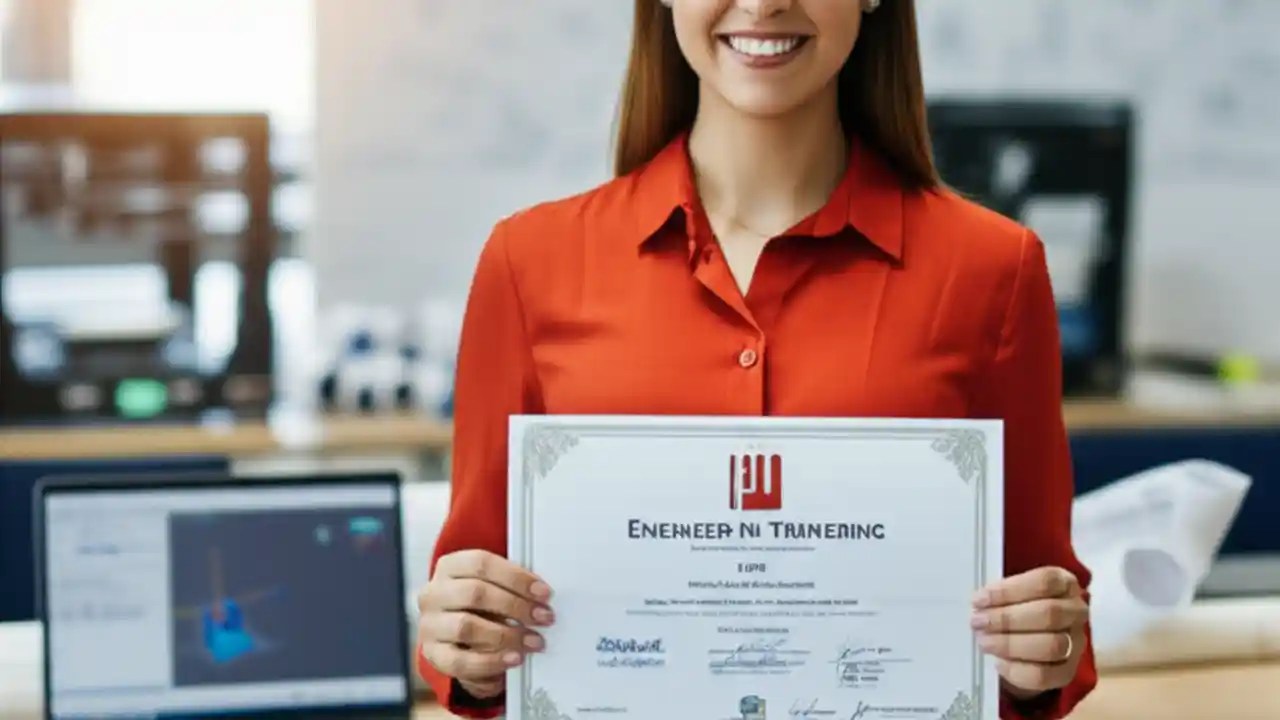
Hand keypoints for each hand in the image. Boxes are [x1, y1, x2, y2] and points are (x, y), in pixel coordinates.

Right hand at [417, 549, 553, 699]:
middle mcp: (434, 594)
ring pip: (466, 627)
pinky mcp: (433, 655)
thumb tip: (541, 596)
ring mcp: (430, 625)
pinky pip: (460, 662)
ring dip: (507, 635)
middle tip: (543, 617)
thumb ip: (510, 587)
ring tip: (532, 641)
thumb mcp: (490, 588)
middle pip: (475, 593)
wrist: (453, 636)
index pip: (481, 563)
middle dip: (516, 606)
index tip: (543, 592)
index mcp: (449, 567)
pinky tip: (513, 658)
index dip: (516, 577)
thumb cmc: (476, 606)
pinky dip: (491, 662)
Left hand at [971, 567, 1087, 700]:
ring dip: (1011, 644)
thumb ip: (1001, 595)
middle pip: (1049, 613)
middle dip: (1007, 619)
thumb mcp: (1014, 593)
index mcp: (1065, 583)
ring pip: (1050, 645)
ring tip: (985, 641)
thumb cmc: (1019, 607)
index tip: (980, 599)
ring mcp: (1076, 643)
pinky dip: (1016, 670)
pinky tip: (998, 662)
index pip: (1044, 581)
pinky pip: (1044, 675)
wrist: (1034, 639)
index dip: (1009, 590)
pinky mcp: (1067, 672)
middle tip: (978, 621)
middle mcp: (1076, 612)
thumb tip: (979, 605)